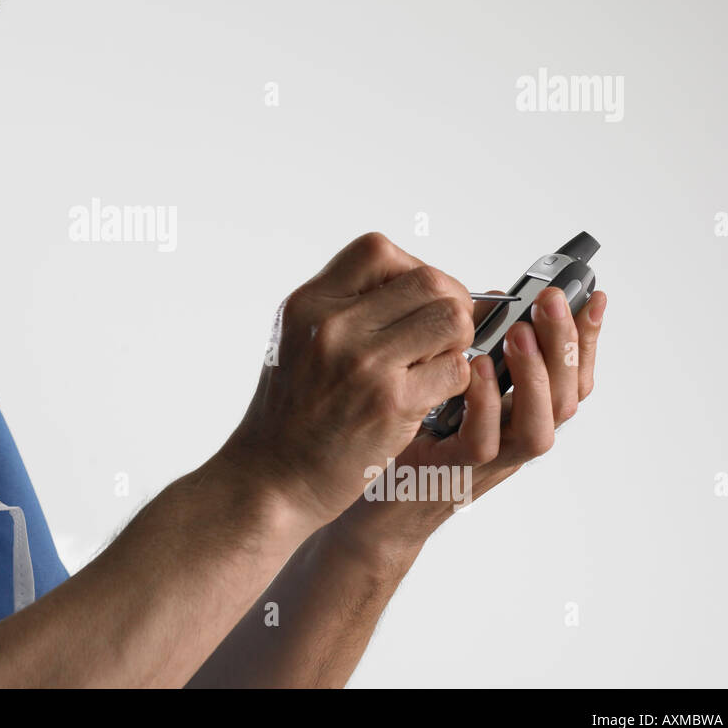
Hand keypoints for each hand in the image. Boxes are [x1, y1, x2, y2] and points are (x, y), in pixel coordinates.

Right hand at [221, 232, 475, 529]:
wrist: (270, 477)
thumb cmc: (289, 412)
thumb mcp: (296, 339)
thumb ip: (343, 306)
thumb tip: (416, 282)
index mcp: (309, 303)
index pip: (379, 250)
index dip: (410, 267)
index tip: (413, 299)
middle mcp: (334, 325)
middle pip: (429, 280)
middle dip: (450, 303)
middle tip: (442, 334)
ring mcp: (364, 363)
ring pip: (451, 320)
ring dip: (456, 342)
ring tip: (434, 363)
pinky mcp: (391, 403)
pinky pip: (456, 370)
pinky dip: (454, 382)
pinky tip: (428, 397)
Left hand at [328, 285, 607, 557]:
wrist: (370, 506)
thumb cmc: (407, 438)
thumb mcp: (446, 382)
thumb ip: (474, 345)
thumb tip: (497, 298)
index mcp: (517, 413)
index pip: (570, 377)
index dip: (586, 339)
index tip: (594, 296)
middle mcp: (513, 438)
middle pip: (565, 397)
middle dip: (565, 345)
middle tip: (552, 301)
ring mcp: (487, 462)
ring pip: (537, 427)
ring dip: (534, 377)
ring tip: (521, 332)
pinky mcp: (451, 473)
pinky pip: (482, 443)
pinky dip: (486, 405)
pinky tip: (476, 370)